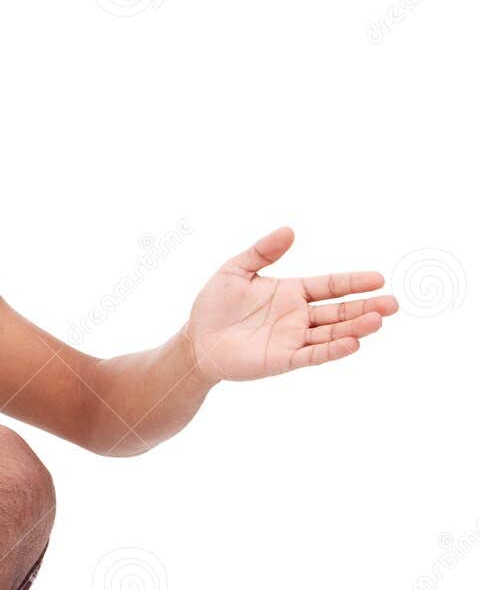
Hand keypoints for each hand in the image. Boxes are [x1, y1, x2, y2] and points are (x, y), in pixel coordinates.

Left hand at [186, 227, 398, 382]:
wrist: (195, 339)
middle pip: (338, 311)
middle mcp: (298, 316)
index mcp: (291, 293)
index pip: (330, 286)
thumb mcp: (235, 270)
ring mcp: (292, 339)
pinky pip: (312, 355)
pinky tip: (352, 344)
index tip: (379, 279)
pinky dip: (332, 350)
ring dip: (355, 328)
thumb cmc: (214, 305)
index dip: (353, 283)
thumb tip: (289, 230)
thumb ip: (262, 251)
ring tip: (378, 321)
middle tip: (393, 304)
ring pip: (331, 333)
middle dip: (365, 307)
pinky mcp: (282, 359)